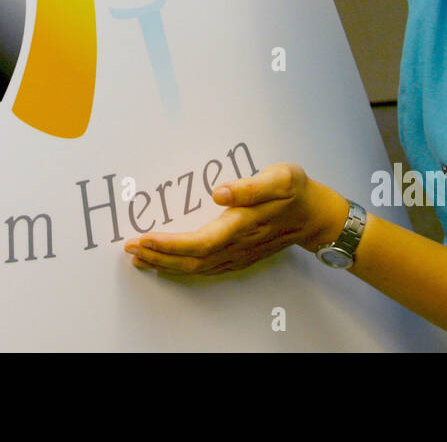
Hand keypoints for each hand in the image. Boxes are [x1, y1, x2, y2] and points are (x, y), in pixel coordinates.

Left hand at [125, 163, 350, 274]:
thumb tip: (220, 192)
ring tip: (139, 257)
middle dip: (158, 256)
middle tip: (129, 248)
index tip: (143, 238)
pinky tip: (168, 262)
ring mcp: (238, 255)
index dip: (168, 245)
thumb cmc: (297, 192)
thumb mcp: (282, 178)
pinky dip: (181, 266)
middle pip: (191, 261)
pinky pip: (205, 268)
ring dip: (166, 264)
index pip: (198, 243)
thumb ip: (252, 185)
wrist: (317, 216)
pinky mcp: (239, 256)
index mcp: (242, 225)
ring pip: (196, 268)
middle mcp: (237, 246)